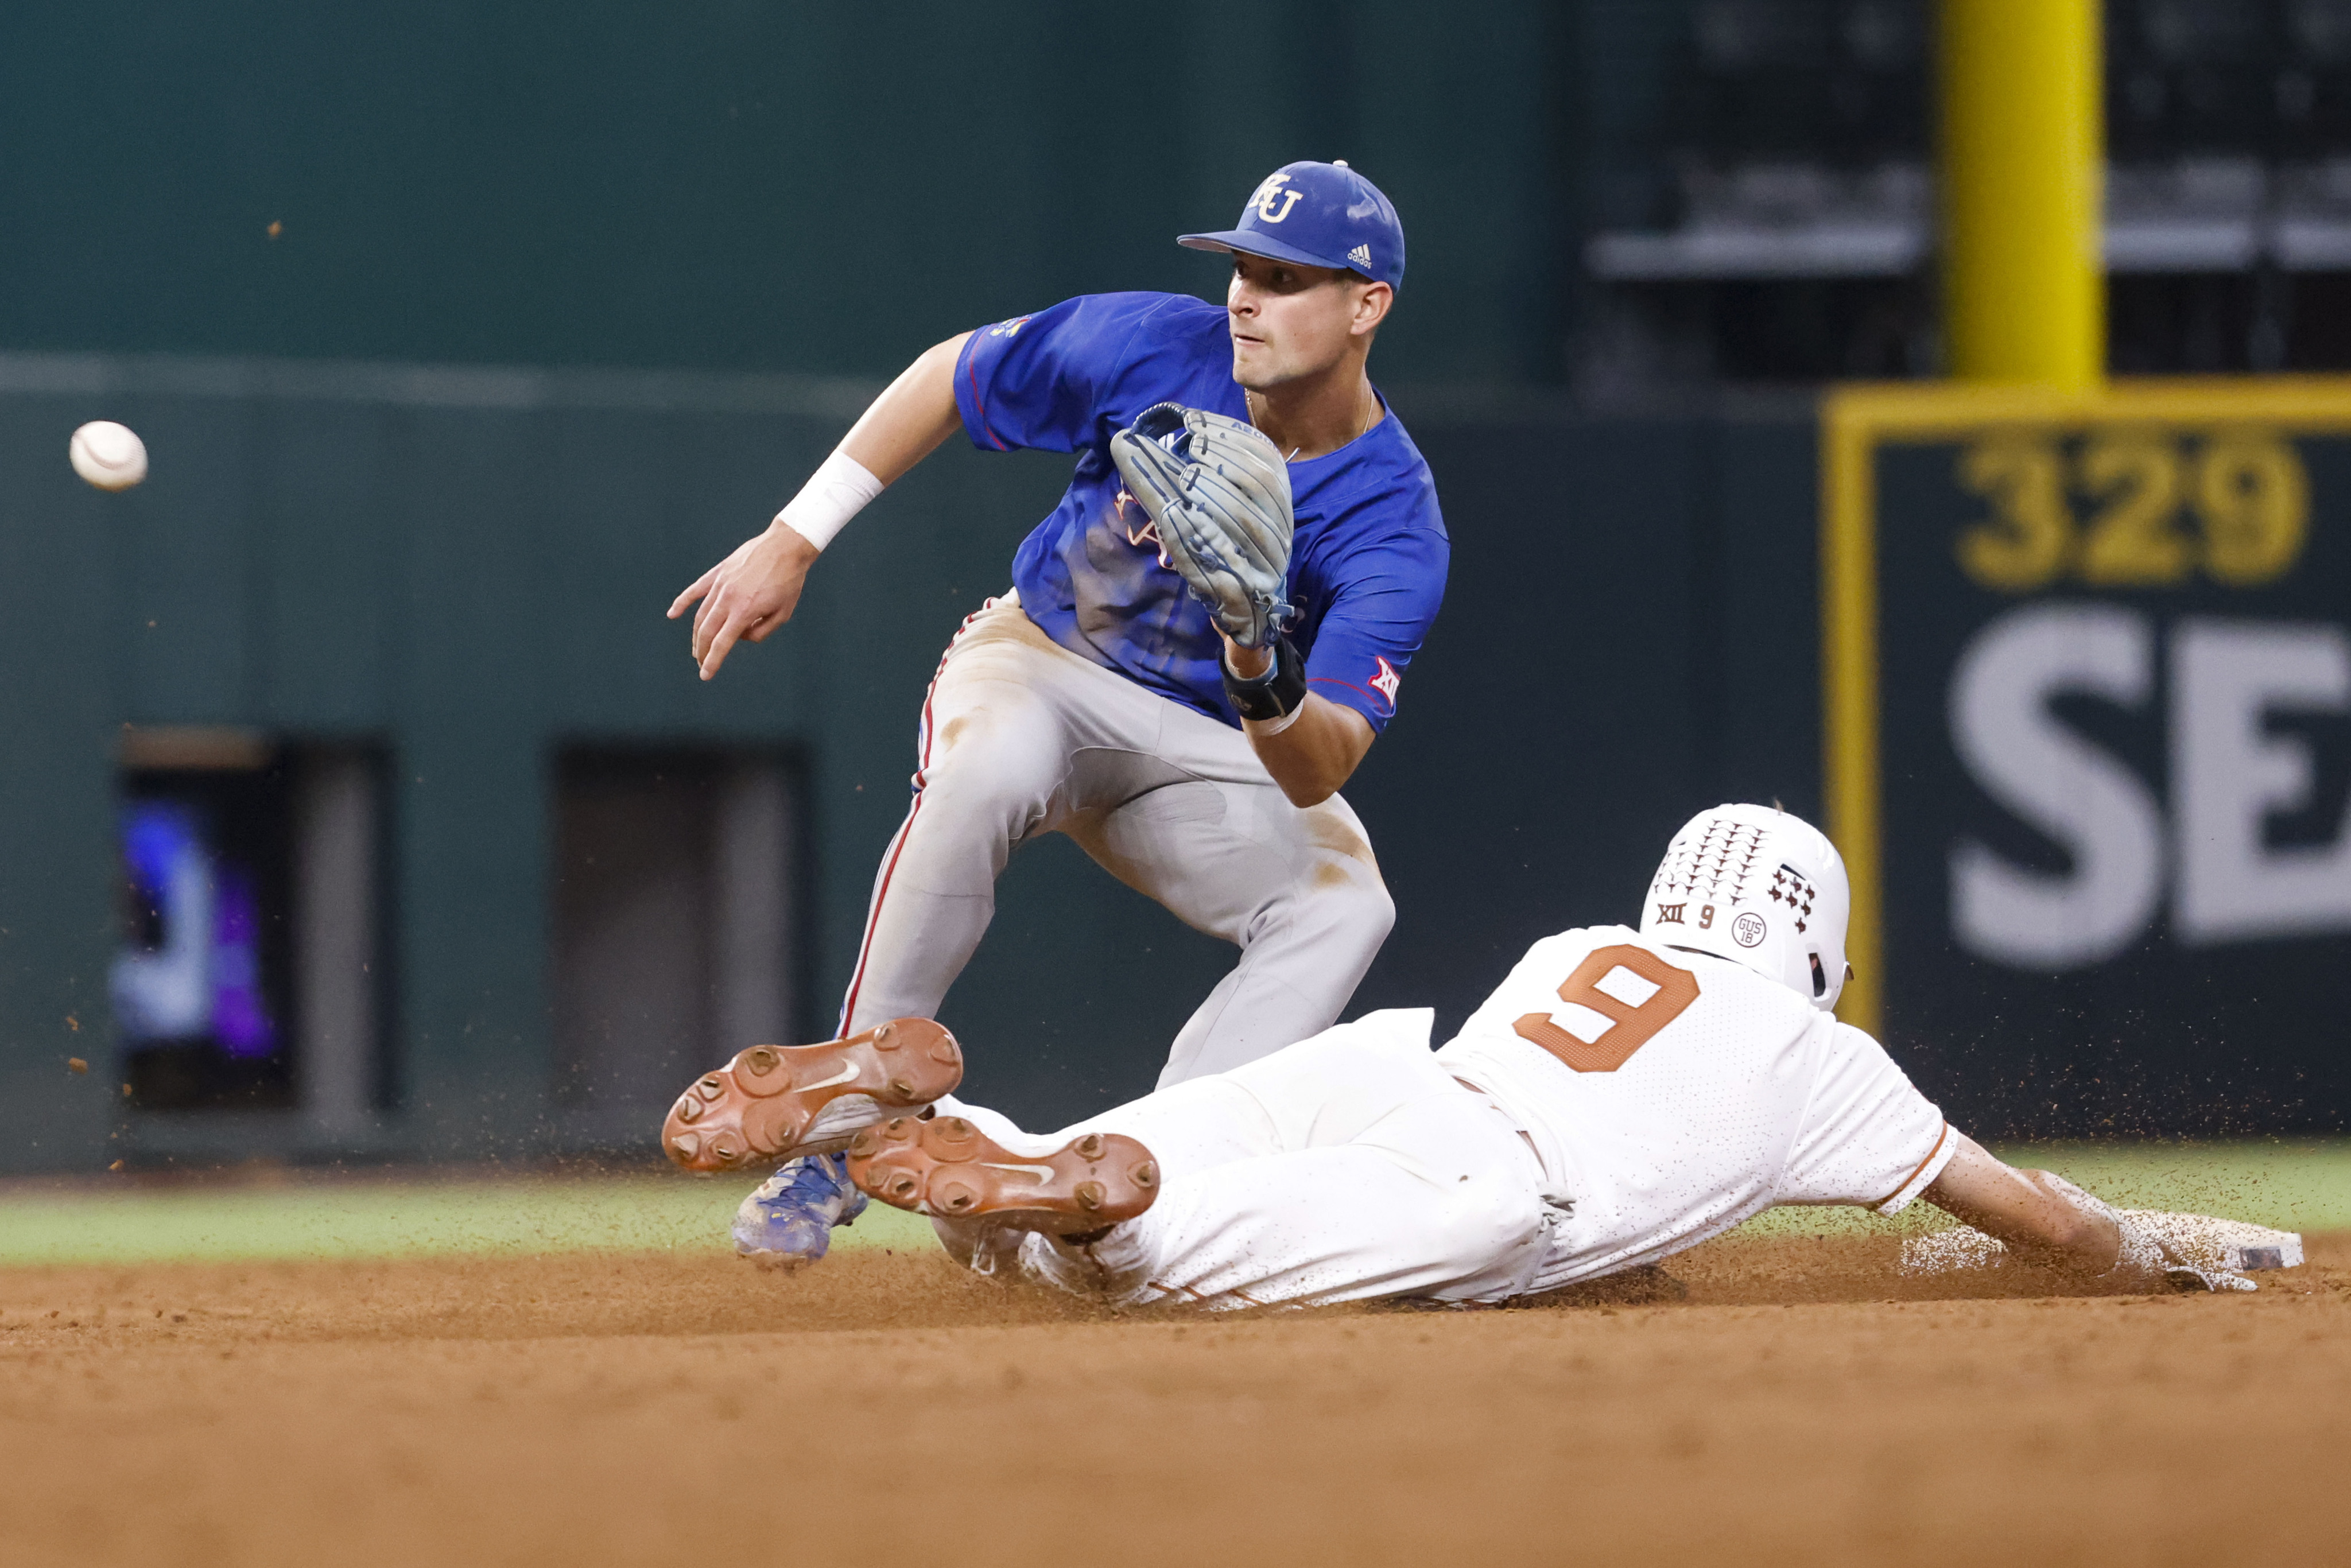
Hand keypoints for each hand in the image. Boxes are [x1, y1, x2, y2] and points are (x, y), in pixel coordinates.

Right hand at [667, 520, 820, 679]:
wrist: (786, 546)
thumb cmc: (788, 581)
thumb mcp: (783, 614)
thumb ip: (761, 632)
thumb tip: (740, 638)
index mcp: (745, 611)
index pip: (722, 643)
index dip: (712, 662)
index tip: (705, 675)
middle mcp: (728, 599)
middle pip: (707, 632)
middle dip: (702, 652)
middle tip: (702, 664)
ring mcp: (720, 584)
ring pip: (701, 615)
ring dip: (697, 635)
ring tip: (697, 648)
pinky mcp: (718, 572)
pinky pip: (696, 590)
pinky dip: (683, 602)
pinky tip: (672, 614)